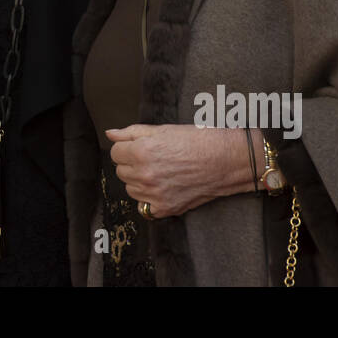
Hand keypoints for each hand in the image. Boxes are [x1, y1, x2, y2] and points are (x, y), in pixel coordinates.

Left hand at [106, 123, 251, 217]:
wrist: (226, 160)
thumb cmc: (198, 141)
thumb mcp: (163, 129)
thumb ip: (131, 133)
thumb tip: (111, 134)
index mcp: (142, 152)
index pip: (115, 153)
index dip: (125, 148)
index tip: (136, 147)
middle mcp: (145, 175)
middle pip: (121, 171)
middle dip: (131, 164)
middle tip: (151, 158)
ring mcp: (155, 194)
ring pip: (131, 189)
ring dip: (139, 181)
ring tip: (160, 171)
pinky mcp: (165, 208)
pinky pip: (144, 207)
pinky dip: (150, 199)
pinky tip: (164, 187)